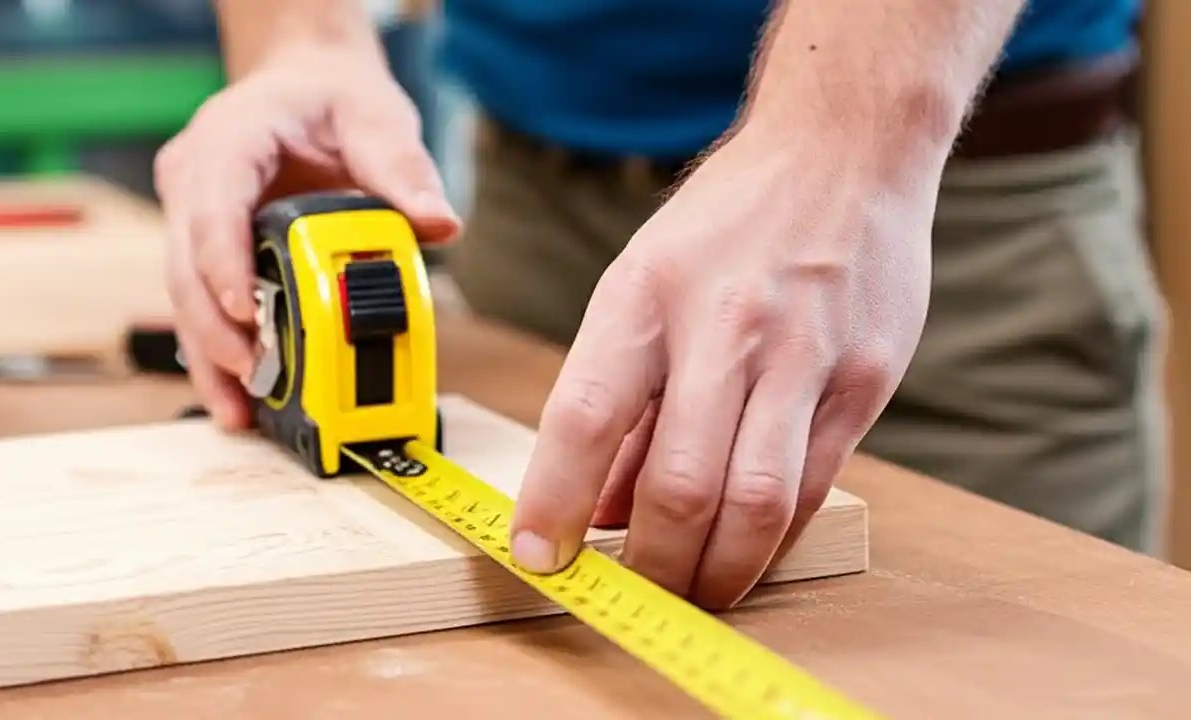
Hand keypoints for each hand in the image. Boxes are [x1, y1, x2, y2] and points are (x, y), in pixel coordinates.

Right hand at [154, 43, 459, 428]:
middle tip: (252, 376)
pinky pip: (204, 304)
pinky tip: (239, 396)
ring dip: (210, 356)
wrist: (304, 85)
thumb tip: (439, 224)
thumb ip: (404, 169)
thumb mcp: (375, 116)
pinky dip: (220, 350)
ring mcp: (191, 216)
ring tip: (239, 410)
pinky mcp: (203, 248)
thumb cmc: (330, 98)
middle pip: (185, 265)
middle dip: (215, 329)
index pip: (212, 205)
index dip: (223, 263)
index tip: (250, 312)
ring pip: (184, 295)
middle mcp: (195, 179)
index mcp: (229, 140)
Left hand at [508, 118, 938, 608]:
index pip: (586, 417)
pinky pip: (813, 488)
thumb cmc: (725, 227)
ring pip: (755, 502)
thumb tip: (599, 509)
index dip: (555, 501)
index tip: (540, 557)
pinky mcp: (863, 379)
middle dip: (650, 565)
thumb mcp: (643, 286)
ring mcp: (802, 354)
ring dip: (718, 572)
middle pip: (679, 482)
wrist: (842, 155)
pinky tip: (749, 550)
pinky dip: (774, 538)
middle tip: (635, 595)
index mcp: (646, 296)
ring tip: (694, 592)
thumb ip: (624, 401)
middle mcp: (724, 326)